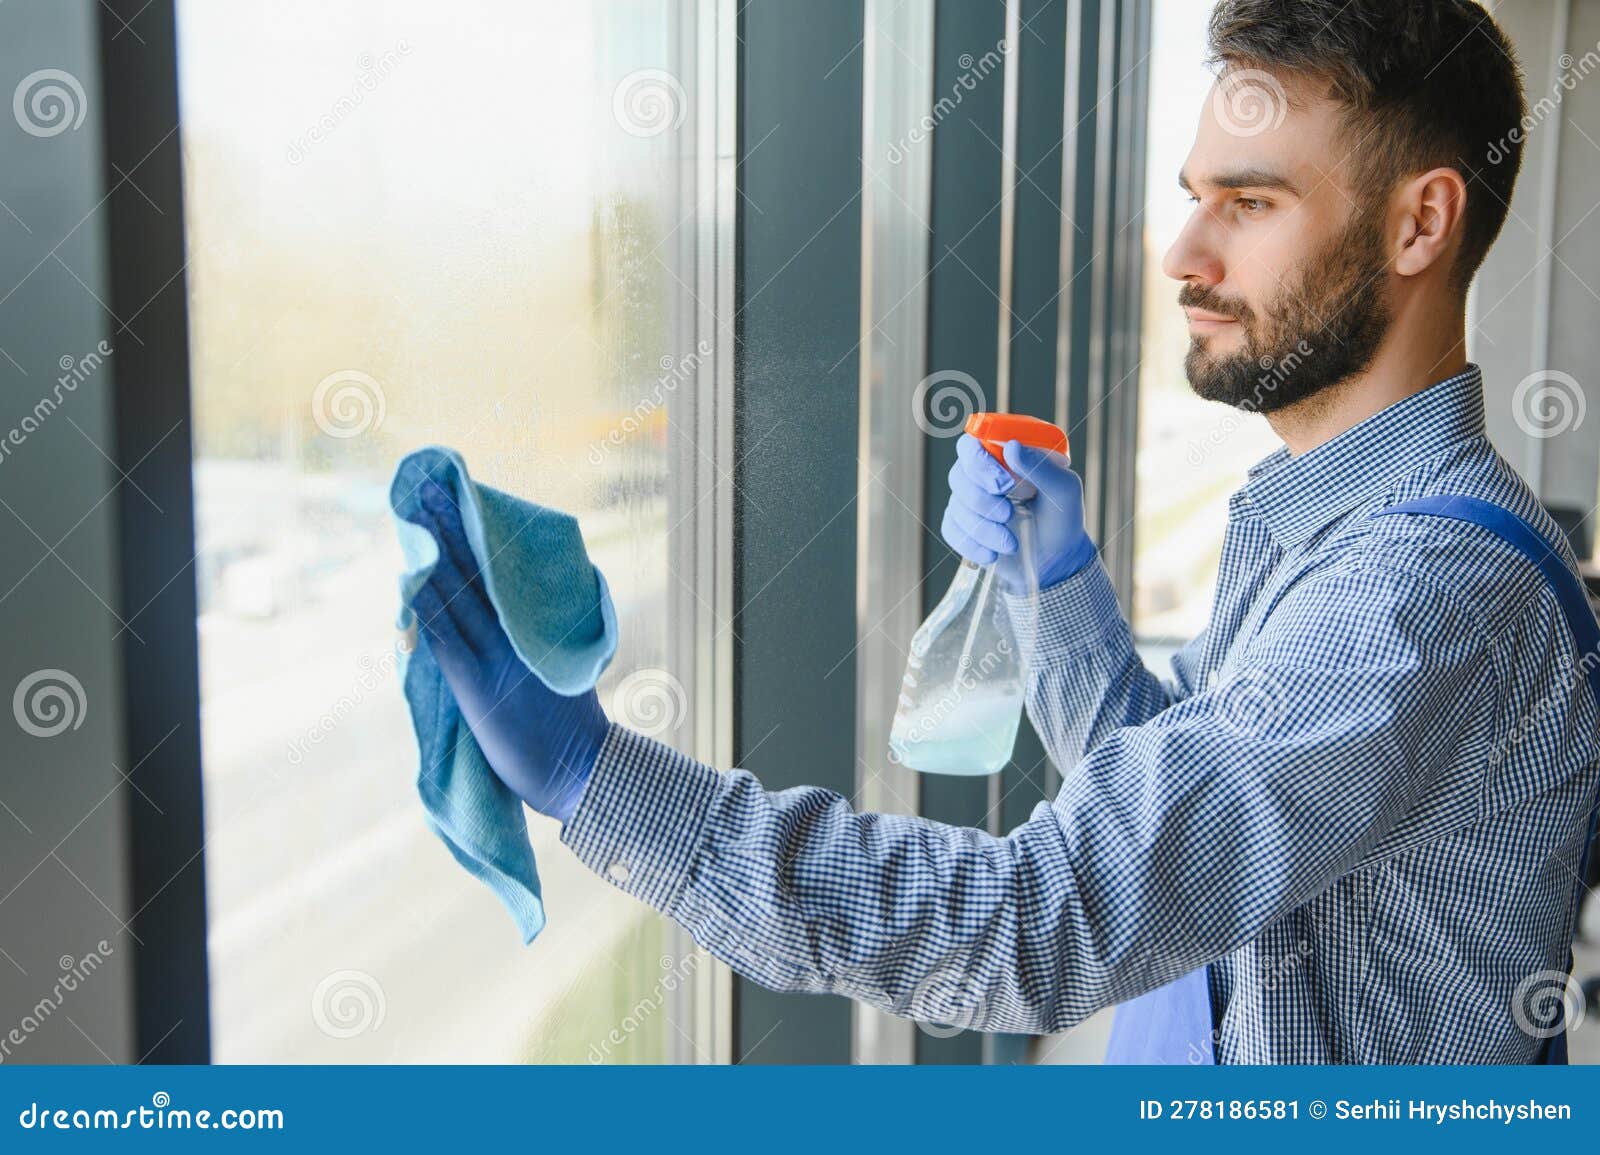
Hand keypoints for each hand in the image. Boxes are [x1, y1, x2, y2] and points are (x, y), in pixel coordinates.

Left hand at [410, 479, 607, 822]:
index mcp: (537, 627)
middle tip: (430, 488)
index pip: (501, 571)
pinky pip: (445, 637)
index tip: (460, 499)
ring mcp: (495, 656)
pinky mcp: (476, 686)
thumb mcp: (569, 665)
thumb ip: (548, 633)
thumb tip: (544, 601)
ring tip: (415, 515)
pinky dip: (425, 606)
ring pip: (459, 592)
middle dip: (451, 526)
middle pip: (478, 568)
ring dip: (432, 553)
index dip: (477, 534)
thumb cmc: (572, 726)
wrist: (581, 770)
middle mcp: (515, 633)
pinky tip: (409, 578)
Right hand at [942, 432, 1095, 591]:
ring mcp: (968, 501)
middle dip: (983, 500)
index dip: (979, 462)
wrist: (1056, 559)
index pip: (973, 444)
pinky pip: (952, 531)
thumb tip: (1011, 447)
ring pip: (957, 507)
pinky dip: (973, 545)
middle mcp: (981, 474)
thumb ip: (1041, 466)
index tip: (1004, 484)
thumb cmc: (1062, 518)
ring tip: (1011, 542)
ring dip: (984, 528)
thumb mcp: (1064, 490)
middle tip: (1010, 514)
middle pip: (959, 476)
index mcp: (1004, 456)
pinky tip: (994, 553)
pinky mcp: (961, 527)